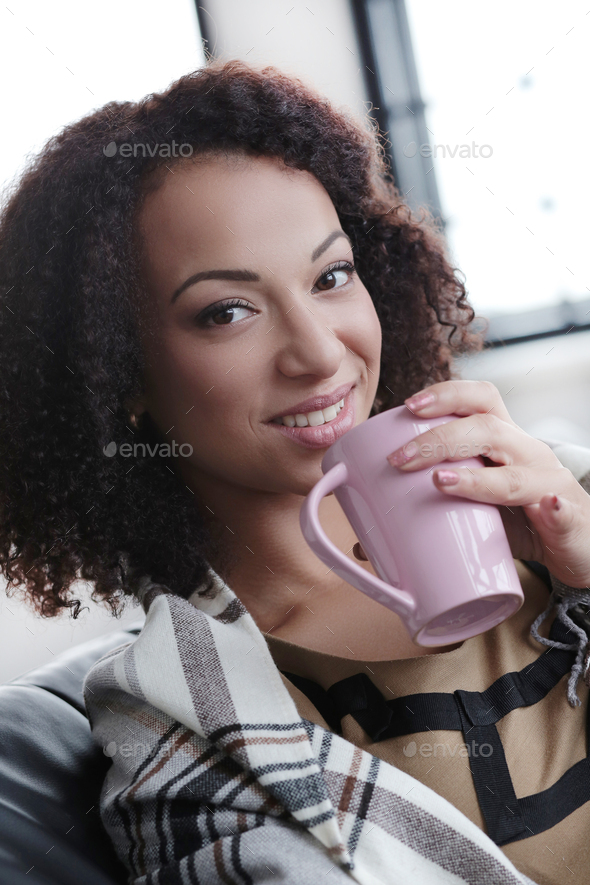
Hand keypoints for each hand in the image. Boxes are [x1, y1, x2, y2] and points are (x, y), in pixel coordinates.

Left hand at [385, 379, 589, 588]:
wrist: (580, 546)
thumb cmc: (521, 521)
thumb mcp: (475, 509)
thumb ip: (429, 514)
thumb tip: (366, 545)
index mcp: (504, 442)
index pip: (479, 400)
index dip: (445, 395)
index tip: (408, 406)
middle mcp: (527, 453)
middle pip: (487, 428)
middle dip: (438, 440)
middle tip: (399, 461)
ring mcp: (550, 484)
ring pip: (518, 471)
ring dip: (477, 477)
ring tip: (441, 482)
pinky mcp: (570, 519)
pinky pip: (564, 510)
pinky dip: (554, 510)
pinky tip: (547, 509)